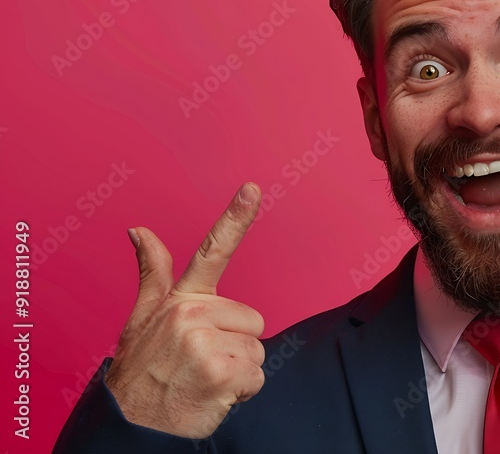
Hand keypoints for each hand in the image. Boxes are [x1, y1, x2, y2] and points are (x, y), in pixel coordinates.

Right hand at [105, 183, 265, 438]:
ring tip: (204, 379)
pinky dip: (240, 392)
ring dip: (238, 371)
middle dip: (236, 344)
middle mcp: (192, 315)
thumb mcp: (143, 319)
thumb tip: (140, 230)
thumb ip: (153, 273)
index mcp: (181, 300)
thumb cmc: (142, 369)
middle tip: (202, 362)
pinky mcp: (220, 371)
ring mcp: (206, 343)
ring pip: (257, 351)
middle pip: (253, 322)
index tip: (252, 187)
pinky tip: (211, 395)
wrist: (130, 423)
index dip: (235, 218)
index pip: (211, 251)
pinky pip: (256, 377)